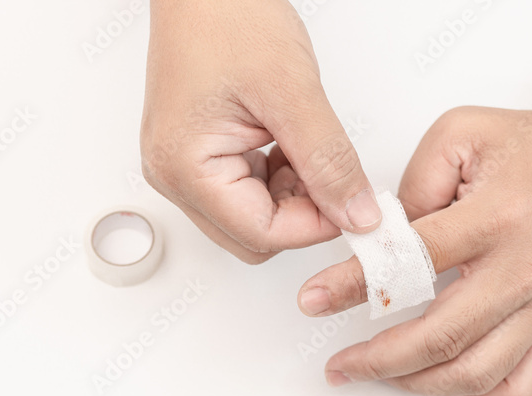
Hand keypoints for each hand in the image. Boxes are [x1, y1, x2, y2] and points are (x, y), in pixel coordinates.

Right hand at [140, 0, 381, 264]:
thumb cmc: (228, 15)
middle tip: (333, 173)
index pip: (262, 234)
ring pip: (251, 219)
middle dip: (300, 214)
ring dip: (290, 196)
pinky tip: (287, 142)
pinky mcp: (195, 156)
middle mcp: (173, 177)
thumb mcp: (293, 91)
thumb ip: (329, 160)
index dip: (314, 225)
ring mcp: (181, 168)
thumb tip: (357, 214)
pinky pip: (243, 193)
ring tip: (304, 143)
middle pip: (253, 237)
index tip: (354, 202)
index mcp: (185, 167)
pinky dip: (277, 179)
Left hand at [297, 100, 531, 395]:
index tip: (311, 301)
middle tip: (339, 364)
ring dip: (416, 384)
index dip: (353, 287)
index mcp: (497, 217)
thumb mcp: (460, 135)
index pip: (412, 263)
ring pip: (475, 373)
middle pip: (440, 337)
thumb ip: (411, 186)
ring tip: (377, 376)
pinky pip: (519, 387)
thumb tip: (377, 244)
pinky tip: (440, 385)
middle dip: (377, 360)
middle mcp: (525, 270)